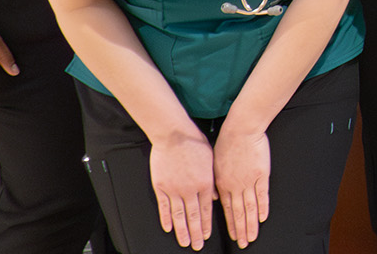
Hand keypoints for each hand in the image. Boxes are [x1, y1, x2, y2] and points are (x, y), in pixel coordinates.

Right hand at [149, 129, 215, 249]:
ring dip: (182, 231)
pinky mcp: (161, 187)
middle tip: (197, 246)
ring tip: (184, 242)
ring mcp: (174, 189)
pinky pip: (164, 207)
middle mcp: (190, 189)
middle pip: (194, 217)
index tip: (206, 235)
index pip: (207, 210)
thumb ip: (213, 179)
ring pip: (179, 216)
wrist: (174, 134)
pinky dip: (166, 219)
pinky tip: (168, 228)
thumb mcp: (212, 160)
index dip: (206, 225)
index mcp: (205, 183)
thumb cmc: (194, 142)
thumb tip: (215, 195)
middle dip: (196, 234)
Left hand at [212, 127, 269, 247]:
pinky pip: (262, 195)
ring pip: (249, 208)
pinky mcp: (261, 174)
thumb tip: (214, 195)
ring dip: (250, 224)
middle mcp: (234, 186)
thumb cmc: (227, 141)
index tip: (233, 235)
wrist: (241, 128)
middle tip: (242, 243)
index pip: (226, 210)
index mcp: (222, 183)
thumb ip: (215, 181)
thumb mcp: (214, 163)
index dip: (231, 224)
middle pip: (238, 213)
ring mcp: (248, 181)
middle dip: (240, 230)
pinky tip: (263, 218)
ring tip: (252, 237)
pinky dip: (262, 207)